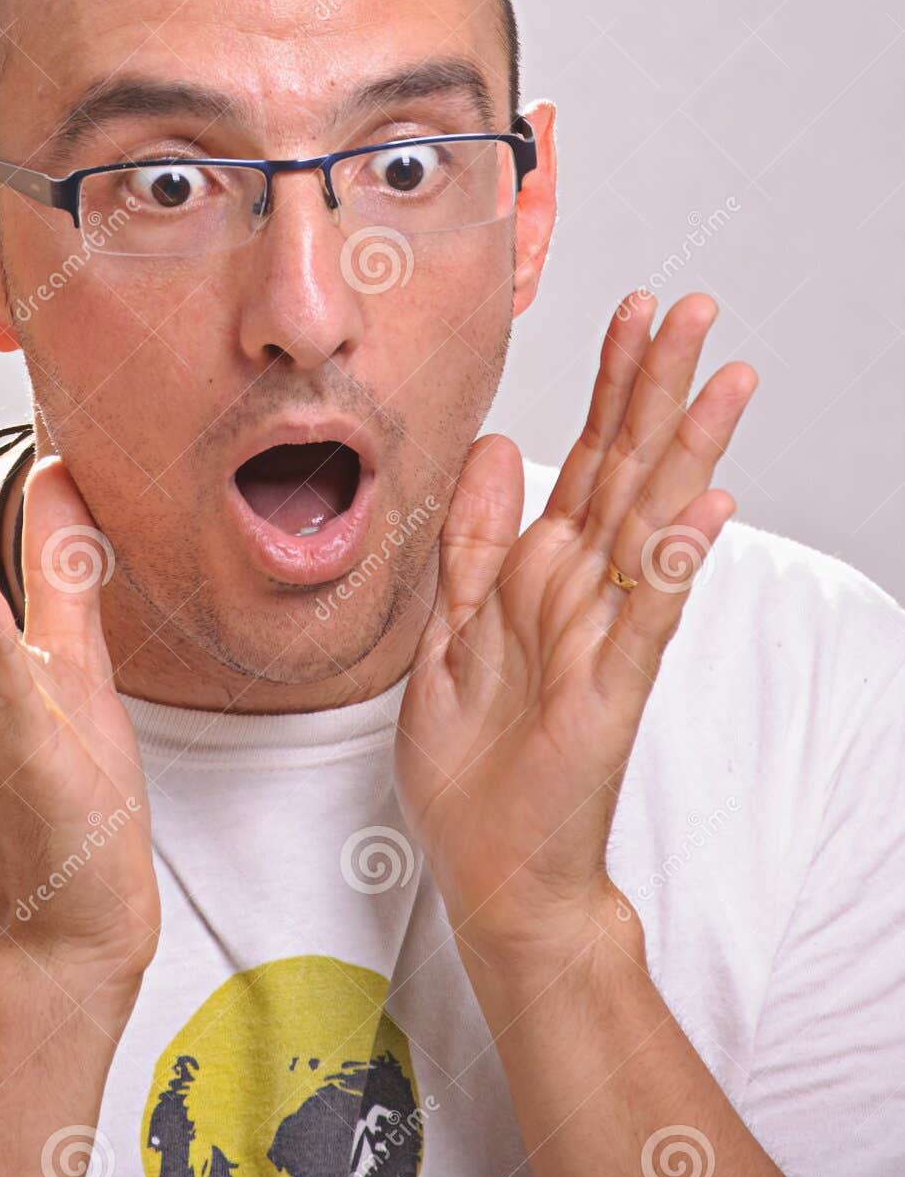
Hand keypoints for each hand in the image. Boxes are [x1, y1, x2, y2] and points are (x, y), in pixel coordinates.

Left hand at [395, 291, 756, 970]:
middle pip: (627, 469)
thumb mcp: (450, 630)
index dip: (609, 384)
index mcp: (537, 574)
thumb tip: (499, 447)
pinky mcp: (607, 692)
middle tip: (696, 308)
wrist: (492, 868)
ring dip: (686, 449)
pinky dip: (675, 561)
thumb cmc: (474, 763)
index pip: (586, 457)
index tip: (632, 313)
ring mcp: (601, 637)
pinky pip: (645, 616)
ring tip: (727, 377)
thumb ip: (474, 540)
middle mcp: (578, 592)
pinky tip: (708, 506)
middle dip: (657, 387)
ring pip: (649, 524)